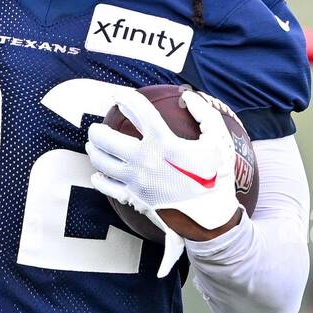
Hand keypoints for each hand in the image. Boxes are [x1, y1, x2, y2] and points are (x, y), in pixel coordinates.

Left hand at [86, 89, 239, 277]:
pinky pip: (107, 187)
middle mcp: (145, 161)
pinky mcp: (134, 199)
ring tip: (93, 145)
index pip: (139, 112)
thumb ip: (205, 113)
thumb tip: (187, 97)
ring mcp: (136, 182)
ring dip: (94, 151)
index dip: (126, 98)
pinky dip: (99, 179)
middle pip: (107, 140)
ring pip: (102, 162)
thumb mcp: (219, 141)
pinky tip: (98, 174)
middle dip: (98, 130)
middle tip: (97, 127)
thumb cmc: (216, 178)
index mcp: (164, 144)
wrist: (212, 219)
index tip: (117, 94)